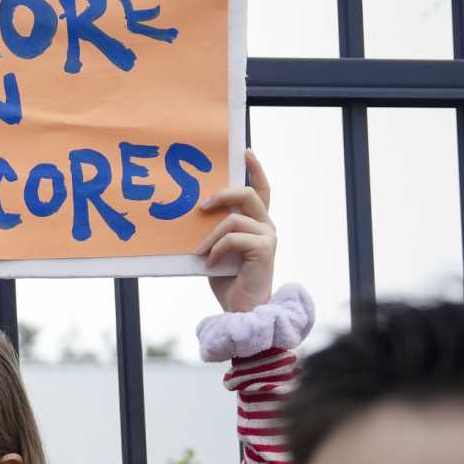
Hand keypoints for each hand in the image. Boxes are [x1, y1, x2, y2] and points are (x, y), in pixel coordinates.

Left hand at [195, 152, 276, 314]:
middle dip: (222, 194)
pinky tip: (208, 264)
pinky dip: (216, 249)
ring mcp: (268, 237)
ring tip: (198, 252)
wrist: (242, 311)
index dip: (255, 169)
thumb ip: (215, 231)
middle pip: (248, 194)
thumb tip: (195, 214)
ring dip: (211, 235)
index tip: (245, 152)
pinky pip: (233, 237)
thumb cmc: (228, 282)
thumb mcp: (216, 251)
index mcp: (257, 224)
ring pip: (235, 218)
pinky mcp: (264, 249)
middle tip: (201, 206)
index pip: (261, 190)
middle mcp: (266, 226)